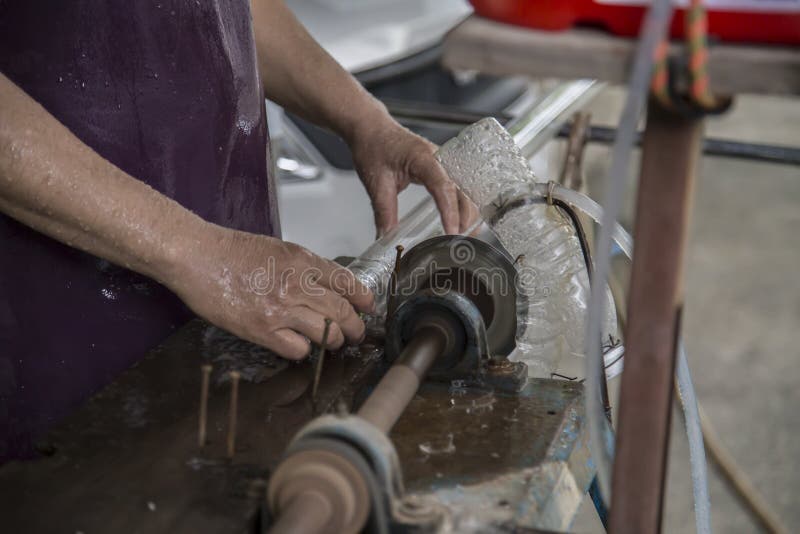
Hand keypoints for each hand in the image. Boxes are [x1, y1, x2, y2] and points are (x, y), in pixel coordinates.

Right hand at [168, 224, 373, 359]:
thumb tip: (325, 287)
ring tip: (332, 343)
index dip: (363, 298)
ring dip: (334, 341)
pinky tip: (297, 344)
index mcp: (302, 260)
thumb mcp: (277, 248)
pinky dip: (302, 350)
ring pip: (327, 333)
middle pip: (343, 312)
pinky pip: (298, 349)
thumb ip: (303, 267)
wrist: (196, 256)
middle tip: (357, 333)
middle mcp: (297, 284)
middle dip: (355, 327)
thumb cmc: (230, 251)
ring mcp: (281, 308)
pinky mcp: (262, 329)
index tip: (367, 307)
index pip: (346, 282)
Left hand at [348, 111, 478, 236]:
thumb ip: (383, 212)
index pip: (443, 187)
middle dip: (465, 217)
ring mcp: (443, 162)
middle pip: (462, 190)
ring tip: (463, 235)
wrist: (371, 128)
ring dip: (467, 212)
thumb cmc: (374, 146)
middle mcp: (440, 158)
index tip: (451, 232)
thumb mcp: (376, 182)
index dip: (449, 212)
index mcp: (423, 158)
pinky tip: (460, 220)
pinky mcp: (441, 168)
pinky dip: (462, 205)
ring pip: (465, 190)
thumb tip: (386, 238)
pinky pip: (459, 187)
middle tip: (459, 242)